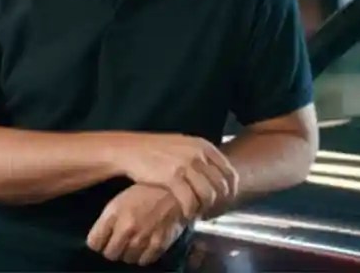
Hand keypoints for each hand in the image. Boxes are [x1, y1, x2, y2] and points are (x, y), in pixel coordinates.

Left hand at [86, 183, 188, 265]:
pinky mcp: (159, 244)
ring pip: (126, 259)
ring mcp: (143, 237)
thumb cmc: (144, 191)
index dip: (97, 242)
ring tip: (133, 241)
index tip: (101, 239)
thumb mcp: (119, 199)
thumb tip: (98, 238)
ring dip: (128, 252)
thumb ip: (107, 220)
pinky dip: (143, 256)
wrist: (173, 189)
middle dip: (112, 248)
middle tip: (118, 241)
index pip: (94, 242)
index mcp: (114, 213)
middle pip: (110, 254)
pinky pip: (144, 261)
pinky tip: (144, 245)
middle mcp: (127, 227)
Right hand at [111, 133, 238, 218]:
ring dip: (204, 209)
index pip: (230, 173)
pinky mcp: (172, 177)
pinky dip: (190, 211)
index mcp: (203, 145)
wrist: (128, 150)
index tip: (224, 203)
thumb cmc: (154, 151)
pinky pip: (190, 201)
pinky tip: (186, 214)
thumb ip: (200, 157)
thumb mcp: (182, 146)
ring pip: (208, 196)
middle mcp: (197, 153)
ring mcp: (185, 165)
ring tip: (197, 214)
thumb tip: (217, 176)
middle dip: (219, 204)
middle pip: (221, 186)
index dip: (230, 192)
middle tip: (211, 213)